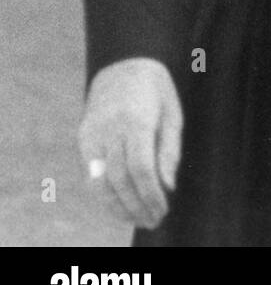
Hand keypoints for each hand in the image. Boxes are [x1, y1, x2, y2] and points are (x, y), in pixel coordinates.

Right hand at [78, 57, 181, 229]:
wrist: (122, 63)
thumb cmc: (155, 90)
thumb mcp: (172, 113)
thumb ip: (169, 150)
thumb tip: (168, 186)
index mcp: (136, 120)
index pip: (140, 168)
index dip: (150, 194)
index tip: (163, 210)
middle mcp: (109, 129)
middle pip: (119, 179)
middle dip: (136, 206)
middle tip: (153, 221)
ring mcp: (91, 134)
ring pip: (99, 182)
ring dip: (117, 206)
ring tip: (137, 219)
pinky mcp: (82, 139)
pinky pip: (90, 174)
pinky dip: (104, 194)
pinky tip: (119, 205)